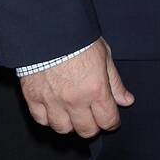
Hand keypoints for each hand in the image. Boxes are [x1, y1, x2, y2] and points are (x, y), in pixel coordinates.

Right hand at [19, 37, 133, 137]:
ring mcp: (52, 101)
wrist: (47, 29)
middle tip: (92, 117)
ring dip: (70, 124)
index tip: (111, 120)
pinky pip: (42, 120)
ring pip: (63, 129)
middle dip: (93, 126)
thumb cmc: (78, 39)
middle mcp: (74, 100)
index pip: (107, 120)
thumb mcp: (104, 56)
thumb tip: (126, 100)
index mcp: (95, 89)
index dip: (112, 123)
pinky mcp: (33, 98)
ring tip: (72, 113)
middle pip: (86, 130)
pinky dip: (48, 118)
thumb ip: (115, 82)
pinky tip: (54, 109)